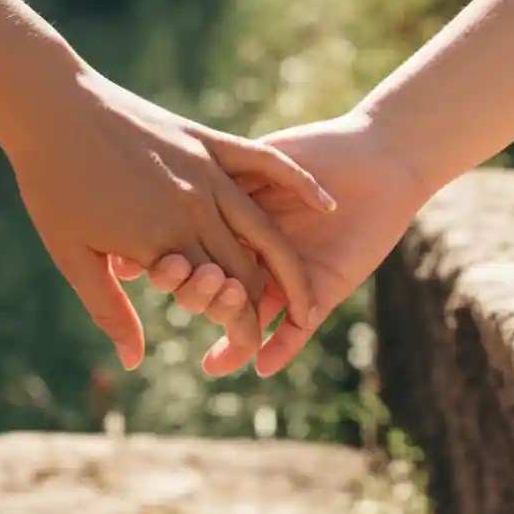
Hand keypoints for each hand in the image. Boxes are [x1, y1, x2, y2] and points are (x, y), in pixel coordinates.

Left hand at [5, 70, 334, 369]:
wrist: (50, 106)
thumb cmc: (52, 184)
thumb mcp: (73, 255)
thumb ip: (110, 310)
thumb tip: (132, 362)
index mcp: (160, 243)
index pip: (218, 299)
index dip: (240, 331)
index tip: (249, 353)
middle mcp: (192, 210)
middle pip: (247, 269)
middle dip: (266, 305)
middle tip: (280, 328)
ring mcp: (204, 171)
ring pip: (263, 227)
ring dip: (289, 263)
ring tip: (308, 289)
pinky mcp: (206, 139)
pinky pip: (263, 163)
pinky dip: (298, 184)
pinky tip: (325, 203)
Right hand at [123, 113, 433, 375]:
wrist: (379, 158)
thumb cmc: (317, 148)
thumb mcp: (258, 160)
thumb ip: (218, 181)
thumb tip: (161, 197)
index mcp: (232, 225)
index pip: (192, 254)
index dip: (169, 262)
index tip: (134, 268)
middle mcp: (254, 258)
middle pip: (217, 290)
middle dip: (198, 298)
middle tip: (182, 290)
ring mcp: (286, 279)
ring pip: (251, 317)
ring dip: (233, 336)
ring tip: (213, 356)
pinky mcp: (322, 293)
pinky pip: (297, 331)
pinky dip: (281, 349)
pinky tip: (261, 365)